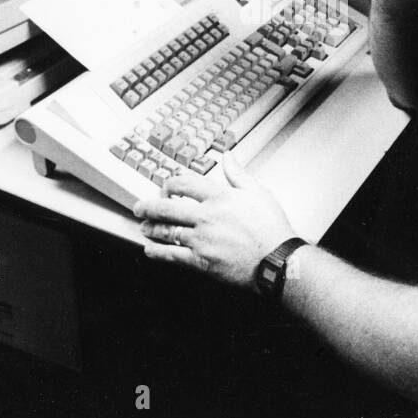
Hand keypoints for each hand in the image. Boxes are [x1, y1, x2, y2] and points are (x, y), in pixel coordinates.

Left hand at [135, 153, 294, 290]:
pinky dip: (157, 252)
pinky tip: (150, 249)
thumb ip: (238, 173)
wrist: (277, 260)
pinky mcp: (201, 261)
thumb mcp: (258, 192)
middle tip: (139, 207)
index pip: (184, 184)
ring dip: (151, 228)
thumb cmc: (272, 228)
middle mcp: (206, 216)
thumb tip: (228, 156)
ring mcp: (201, 239)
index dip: (170, 184)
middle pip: (167, 208)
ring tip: (144, 227)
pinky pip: (172, 255)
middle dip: (148, 207)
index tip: (166, 186)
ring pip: (166, 231)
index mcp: (219, 197)